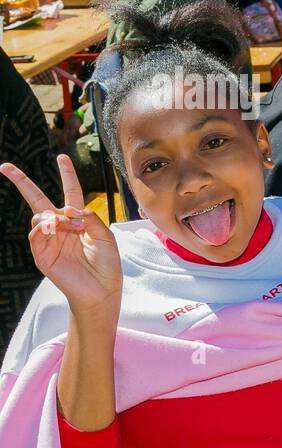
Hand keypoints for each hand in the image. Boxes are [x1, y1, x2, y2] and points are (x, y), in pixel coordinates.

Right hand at [1, 155, 121, 314]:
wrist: (101, 289)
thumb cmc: (106, 264)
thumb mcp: (105, 235)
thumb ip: (90, 217)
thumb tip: (68, 208)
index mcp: (78, 221)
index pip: (70, 192)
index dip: (67, 175)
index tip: (62, 158)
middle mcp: (60, 228)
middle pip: (38, 200)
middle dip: (22, 183)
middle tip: (4, 166)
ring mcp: (48, 240)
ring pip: (39, 216)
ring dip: (55, 217)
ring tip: (73, 227)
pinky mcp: (42, 254)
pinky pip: (36, 233)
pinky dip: (47, 228)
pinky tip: (58, 229)